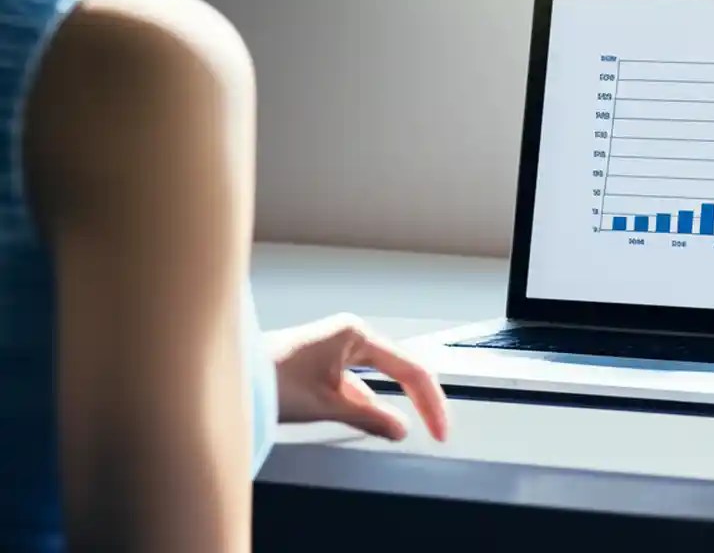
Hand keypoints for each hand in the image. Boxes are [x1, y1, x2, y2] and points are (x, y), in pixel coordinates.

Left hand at [267, 313, 448, 441]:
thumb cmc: (267, 378)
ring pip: (379, 378)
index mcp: (357, 333)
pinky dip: (366, 403)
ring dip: (388, 404)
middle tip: (434, 430)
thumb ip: (370, 417)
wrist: (224, 375)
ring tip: (398, 429)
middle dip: (418, 400)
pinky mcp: (323, 361)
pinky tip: (369, 420)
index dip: (431, 402)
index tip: (439, 431)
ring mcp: (336, 346)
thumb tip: (400, 429)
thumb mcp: (326, 404)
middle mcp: (350, 334)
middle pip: (401, 369)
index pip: (411, 369)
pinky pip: (357, 383)